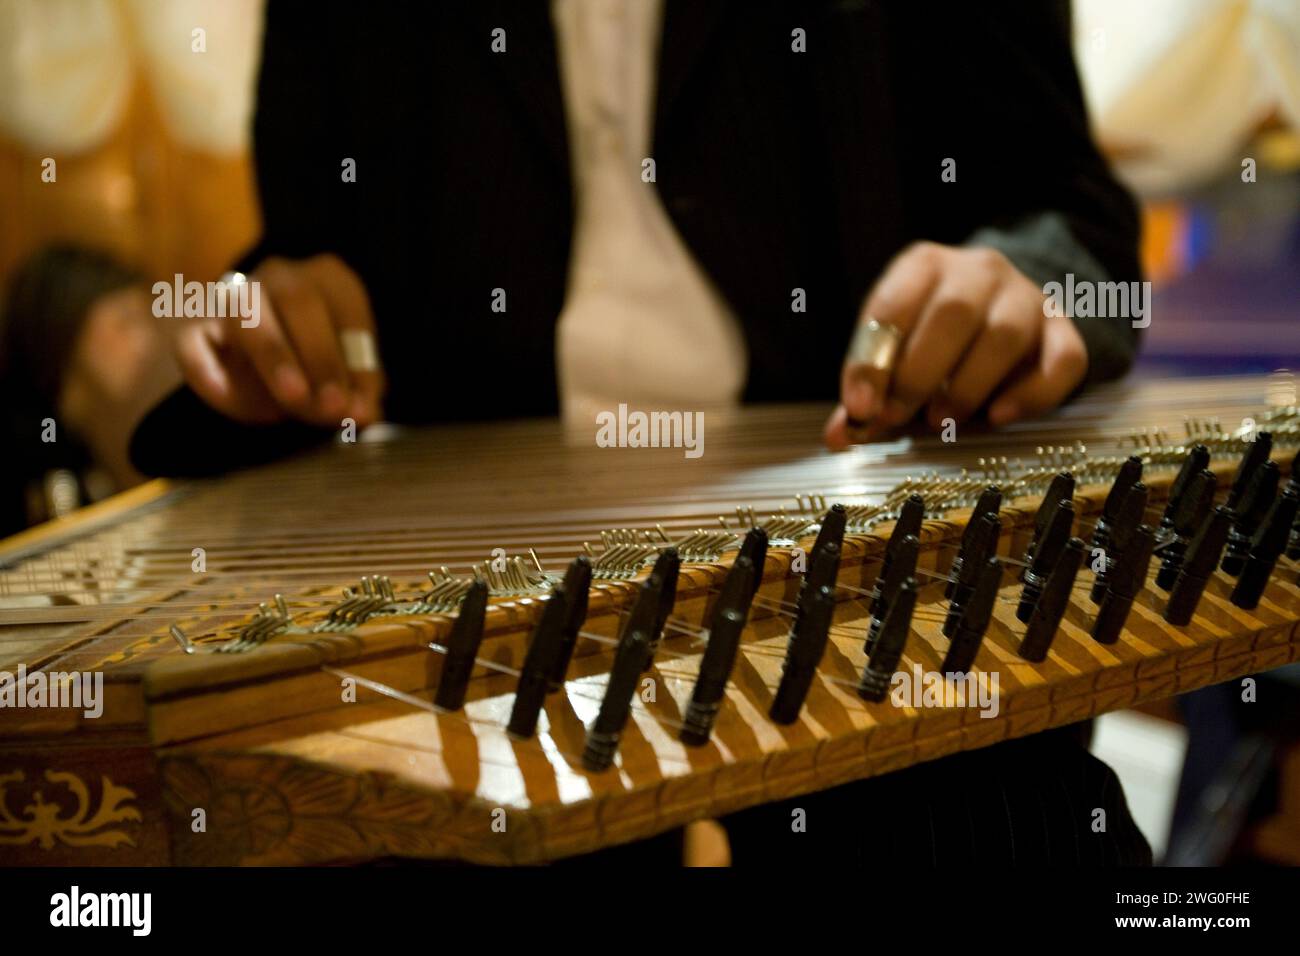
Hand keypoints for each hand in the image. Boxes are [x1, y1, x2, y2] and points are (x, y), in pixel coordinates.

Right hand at [170, 253, 384, 426]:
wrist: (272, 356)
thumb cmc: (325, 362)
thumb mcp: (351, 374)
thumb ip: (357, 391)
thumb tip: (364, 413)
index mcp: (328, 278)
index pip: (346, 308)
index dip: (358, 361)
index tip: (364, 406)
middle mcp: (280, 277)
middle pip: (298, 300)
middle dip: (319, 358)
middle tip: (333, 406)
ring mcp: (234, 298)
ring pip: (245, 312)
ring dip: (273, 358)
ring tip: (294, 401)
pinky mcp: (195, 329)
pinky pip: (192, 344)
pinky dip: (211, 375)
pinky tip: (242, 406)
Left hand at [824, 242, 1086, 448]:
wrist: (997, 310)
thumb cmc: (930, 337)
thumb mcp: (892, 354)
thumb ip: (867, 394)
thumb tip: (839, 436)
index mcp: (924, 266)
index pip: (894, 304)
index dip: (872, 360)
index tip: (859, 407)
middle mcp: (979, 271)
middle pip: (952, 313)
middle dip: (918, 374)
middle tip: (896, 417)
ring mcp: (1027, 297)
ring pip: (1005, 334)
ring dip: (968, 385)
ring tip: (940, 419)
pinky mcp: (1063, 330)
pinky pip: (1062, 359)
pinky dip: (1031, 394)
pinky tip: (998, 417)